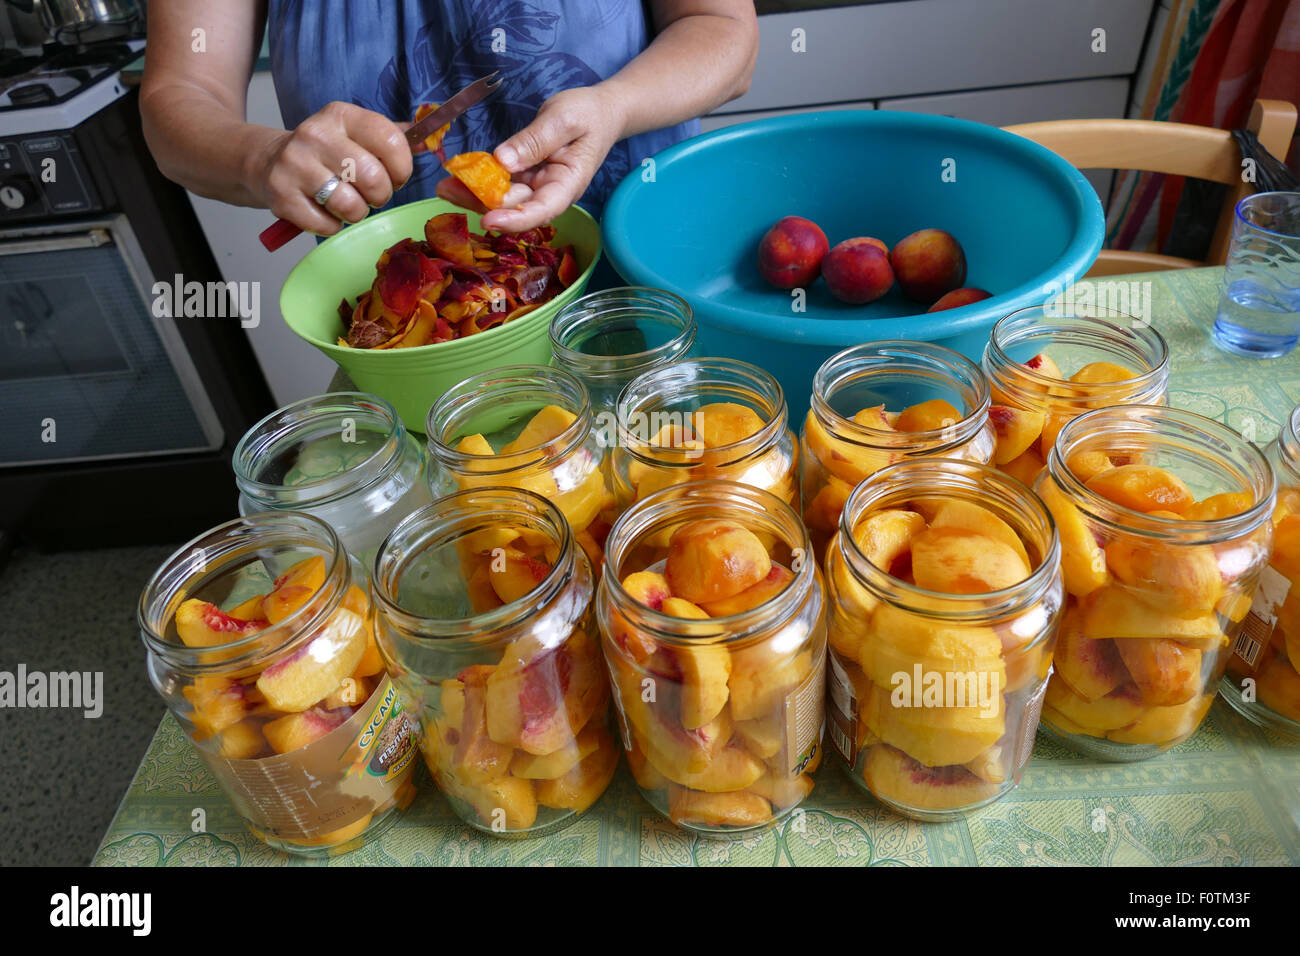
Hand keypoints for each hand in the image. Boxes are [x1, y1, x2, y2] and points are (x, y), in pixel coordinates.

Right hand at [246, 101, 413, 235]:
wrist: (268, 162)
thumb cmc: (326, 154)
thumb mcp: (356, 134)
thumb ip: (392, 137)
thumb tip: (428, 141)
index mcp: (342, 115)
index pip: (391, 141)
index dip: (402, 168)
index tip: (395, 177)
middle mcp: (316, 134)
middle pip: (373, 178)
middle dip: (380, 196)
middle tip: (370, 195)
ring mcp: (295, 164)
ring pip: (350, 206)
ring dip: (355, 213)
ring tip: (345, 202)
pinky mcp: (281, 195)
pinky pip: (326, 225)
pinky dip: (331, 226)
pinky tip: (323, 211)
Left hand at [435, 86, 623, 231]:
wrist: (600, 111)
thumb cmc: (588, 114)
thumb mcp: (564, 119)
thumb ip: (535, 140)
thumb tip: (502, 161)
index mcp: (568, 184)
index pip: (543, 209)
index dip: (516, 218)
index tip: (489, 220)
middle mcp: (550, 191)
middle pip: (515, 206)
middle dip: (481, 202)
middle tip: (447, 190)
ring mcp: (536, 184)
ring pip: (503, 196)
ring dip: (473, 193)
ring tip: (444, 185)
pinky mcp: (524, 174)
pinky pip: (500, 181)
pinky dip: (480, 178)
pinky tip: (458, 174)